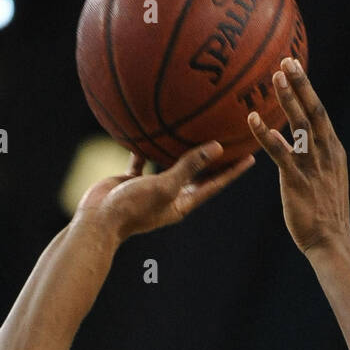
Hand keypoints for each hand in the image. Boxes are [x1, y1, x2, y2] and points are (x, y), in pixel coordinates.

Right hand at [73, 142, 253, 241]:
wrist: (98, 220)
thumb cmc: (133, 208)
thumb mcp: (165, 186)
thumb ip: (189, 166)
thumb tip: (216, 147)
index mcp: (182, 203)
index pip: (213, 185)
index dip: (232, 171)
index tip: (250, 157)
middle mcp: (169, 196)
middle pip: (197, 175)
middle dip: (213, 160)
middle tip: (230, 141)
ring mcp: (151, 189)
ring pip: (172, 165)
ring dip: (183, 151)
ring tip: (196, 131)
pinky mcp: (133, 181)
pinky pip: (144, 159)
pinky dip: (147, 146)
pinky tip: (150, 129)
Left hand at [247, 58, 349, 255]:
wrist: (331, 240)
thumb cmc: (325, 213)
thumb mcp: (324, 180)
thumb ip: (311, 158)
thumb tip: (292, 143)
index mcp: (333, 151)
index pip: (320, 112)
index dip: (307, 89)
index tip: (295, 67)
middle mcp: (325, 153)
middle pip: (313, 110)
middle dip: (301, 84)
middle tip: (286, 60)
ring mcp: (312, 166)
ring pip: (300, 125)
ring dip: (287, 100)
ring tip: (274, 78)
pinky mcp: (296, 180)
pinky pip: (279, 152)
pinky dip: (266, 134)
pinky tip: (253, 120)